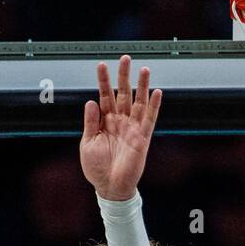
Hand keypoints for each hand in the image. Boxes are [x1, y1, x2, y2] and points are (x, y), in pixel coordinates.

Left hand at [79, 55, 162, 200]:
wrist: (110, 187)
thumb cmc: (96, 168)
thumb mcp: (88, 143)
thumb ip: (91, 122)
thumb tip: (90, 101)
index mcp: (105, 121)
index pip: (104, 96)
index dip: (103, 81)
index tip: (102, 65)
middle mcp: (120, 121)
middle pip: (123, 94)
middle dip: (124, 76)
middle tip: (125, 58)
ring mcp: (132, 128)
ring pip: (138, 102)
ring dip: (141, 86)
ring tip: (144, 69)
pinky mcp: (142, 138)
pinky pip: (149, 119)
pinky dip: (154, 106)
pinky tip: (157, 92)